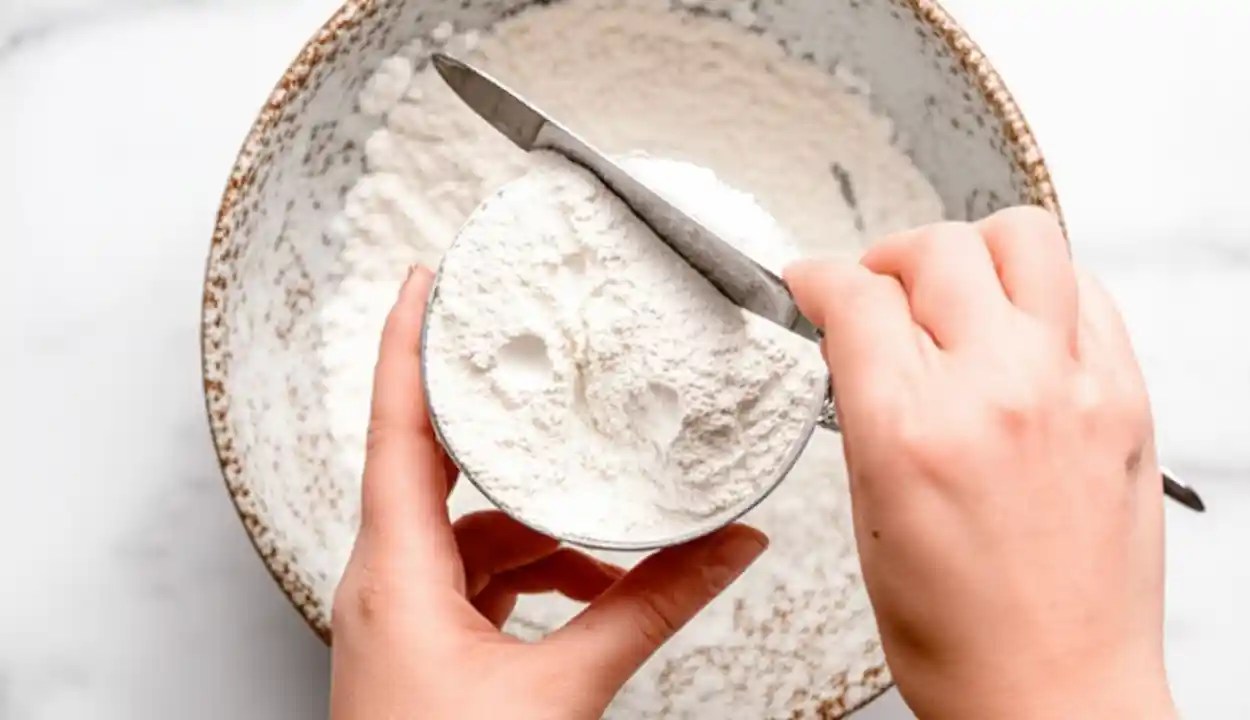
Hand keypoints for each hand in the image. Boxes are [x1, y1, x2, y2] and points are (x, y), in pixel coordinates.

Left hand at [330, 267, 767, 719]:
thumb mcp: (562, 692)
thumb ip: (649, 612)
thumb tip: (726, 553)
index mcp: (394, 574)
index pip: (395, 427)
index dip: (407, 344)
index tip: (426, 280)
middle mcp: (383, 581)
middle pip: (436, 466)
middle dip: (500, 427)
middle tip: (541, 374)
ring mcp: (399, 613)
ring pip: (465, 529)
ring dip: (536, 524)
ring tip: (607, 529)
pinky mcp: (420, 642)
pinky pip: (475, 576)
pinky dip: (533, 571)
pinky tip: (590, 588)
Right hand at [786, 207, 1174, 719]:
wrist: (1055, 689)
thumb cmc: (958, 632)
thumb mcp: (870, 515)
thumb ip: (864, 410)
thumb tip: (858, 340)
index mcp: (911, 428)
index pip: (855, 296)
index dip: (817, 276)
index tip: (811, 282)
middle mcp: (995, 390)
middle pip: (935, 250)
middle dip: (888, 261)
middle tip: (877, 291)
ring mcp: (1070, 386)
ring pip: (1024, 240)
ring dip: (972, 251)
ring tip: (954, 288)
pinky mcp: (1123, 398)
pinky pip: (1087, 292)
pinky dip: (1042, 290)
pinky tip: (1018, 324)